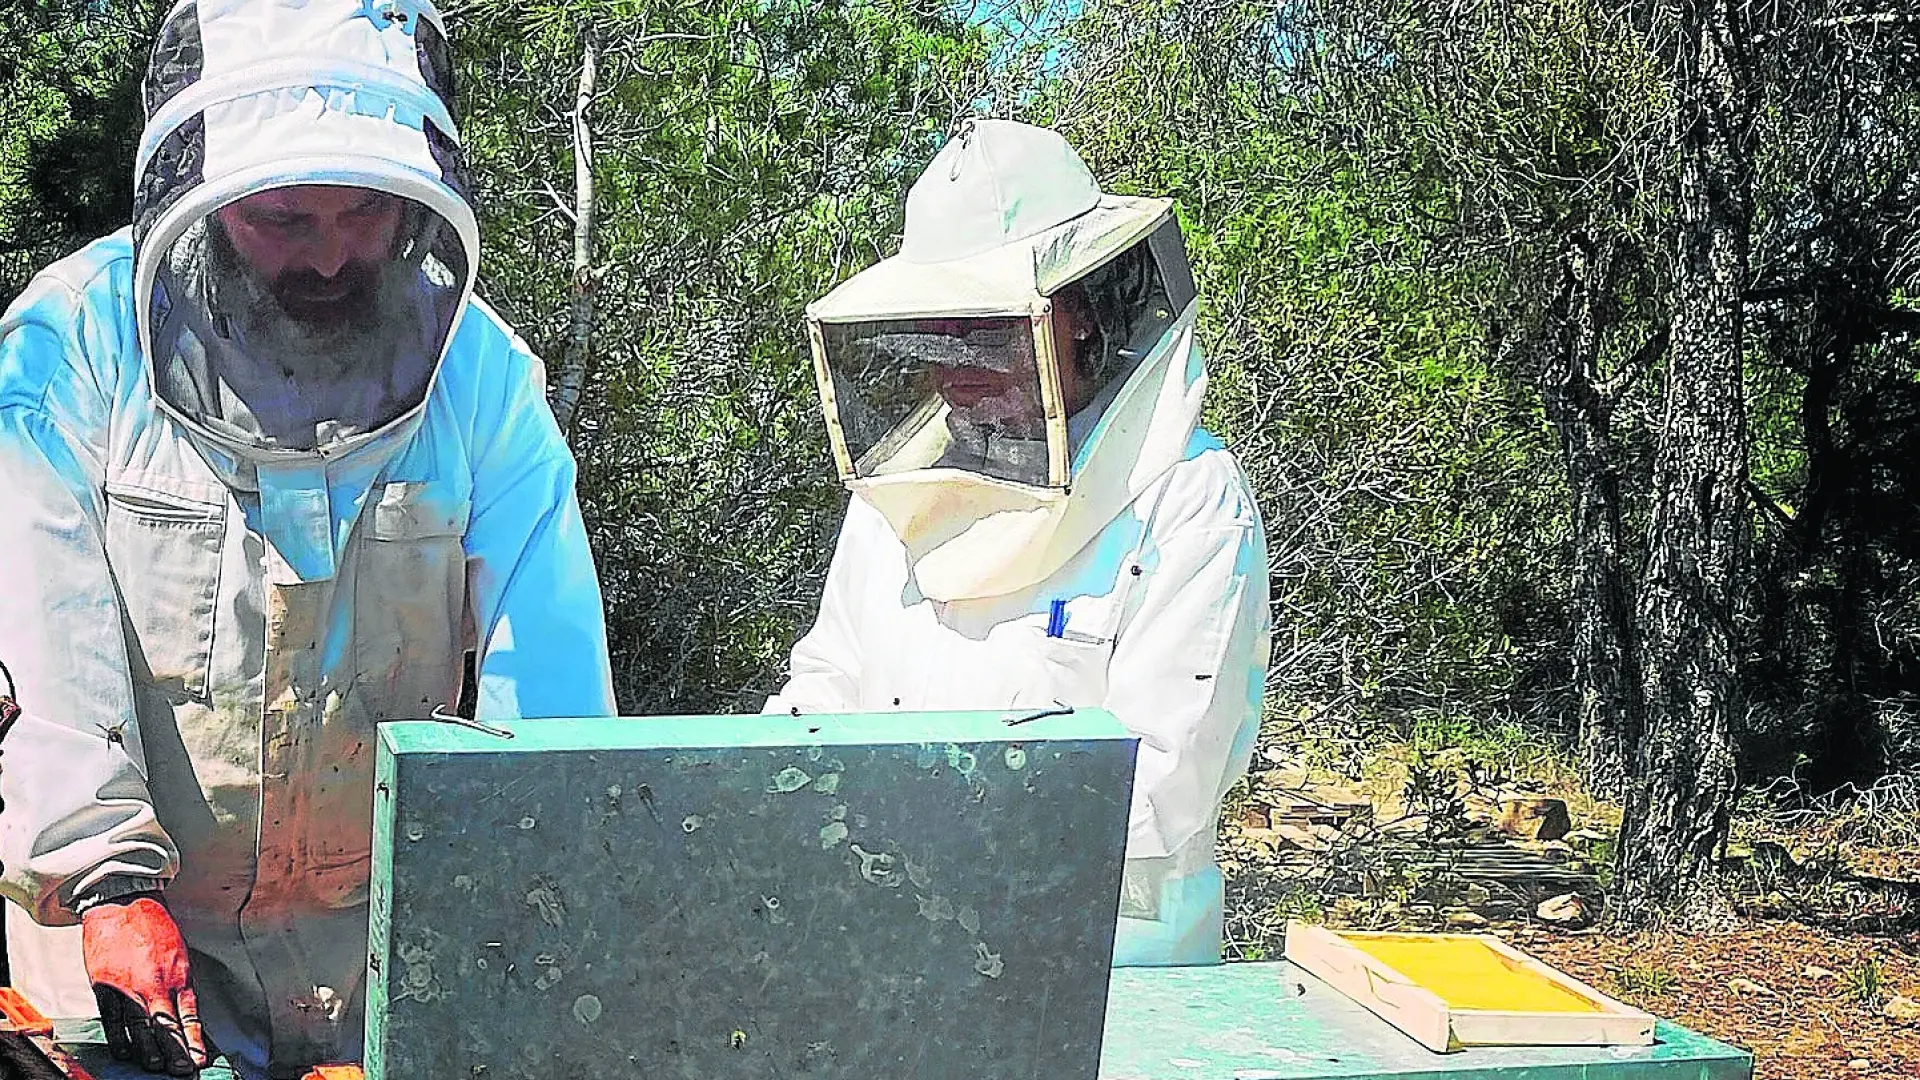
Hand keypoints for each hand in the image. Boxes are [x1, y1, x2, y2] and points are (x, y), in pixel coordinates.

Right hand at [80, 895, 209, 1075]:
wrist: (123, 905)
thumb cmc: (154, 927)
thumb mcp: (179, 953)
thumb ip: (181, 984)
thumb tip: (186, 1014)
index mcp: (179, 975)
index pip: (190, 1016)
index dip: (194, 1040)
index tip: (199, 1059)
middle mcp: (155, 985)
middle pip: (166, 1027)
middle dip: (175, 1052)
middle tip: (182, 1071)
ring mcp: (129, 988)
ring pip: (140, 1027)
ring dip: (149, 1050)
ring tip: (157, 1067)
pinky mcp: (105, 987)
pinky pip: (113, 1019)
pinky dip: (120, 1038)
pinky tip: (125, 1052)